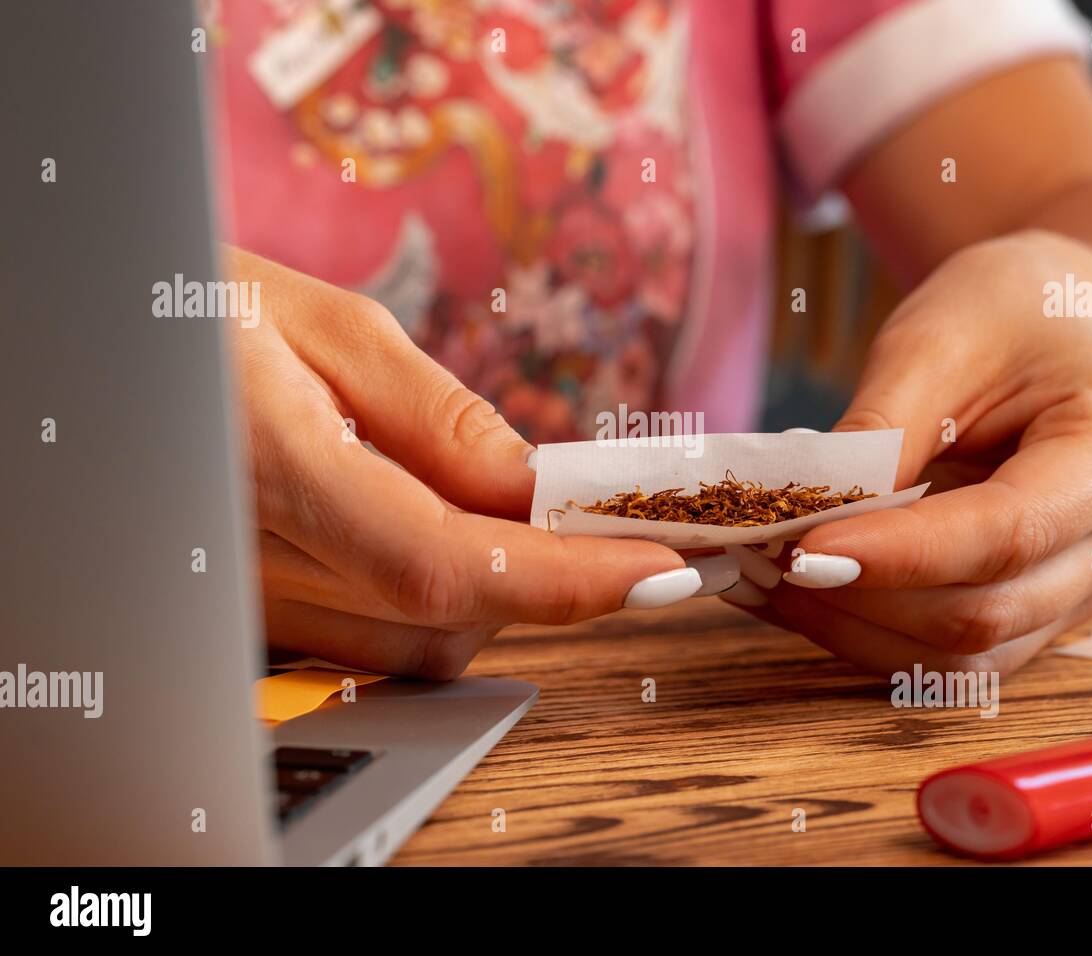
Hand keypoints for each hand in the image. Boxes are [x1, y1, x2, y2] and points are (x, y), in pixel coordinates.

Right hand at [226, 248, 697, 678]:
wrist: (108, 344)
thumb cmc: (202, 309)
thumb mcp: (329, 327)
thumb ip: (440, 422)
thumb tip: (540, 493)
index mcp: (266, 465)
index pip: (440, 562)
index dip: (564, 578)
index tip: (663, 570)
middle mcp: (247, 559)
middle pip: (440, 617)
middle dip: (550, 576)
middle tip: (624, 527)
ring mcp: (241, 601)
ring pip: (412, 647)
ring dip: (500, 592)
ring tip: (540, 521)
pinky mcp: (250, 615)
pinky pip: (370, 643)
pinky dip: (441, 604)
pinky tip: (459, 539)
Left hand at [731, 232, 1091, 676]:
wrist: (1063, 327)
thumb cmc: (1009, 315)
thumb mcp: (938, 336)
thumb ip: (883, 427)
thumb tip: (813, 513)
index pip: (1005, 534)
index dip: (898, 554)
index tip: (800, 548)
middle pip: (984, 611)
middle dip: (859, 595)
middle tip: (754, 560)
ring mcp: (1087, 589)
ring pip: (963, 655)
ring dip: (850, 626)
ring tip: (759, 579)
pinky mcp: (1040, 614)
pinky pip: (952, 656)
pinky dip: (867, 631)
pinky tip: (798, 595)